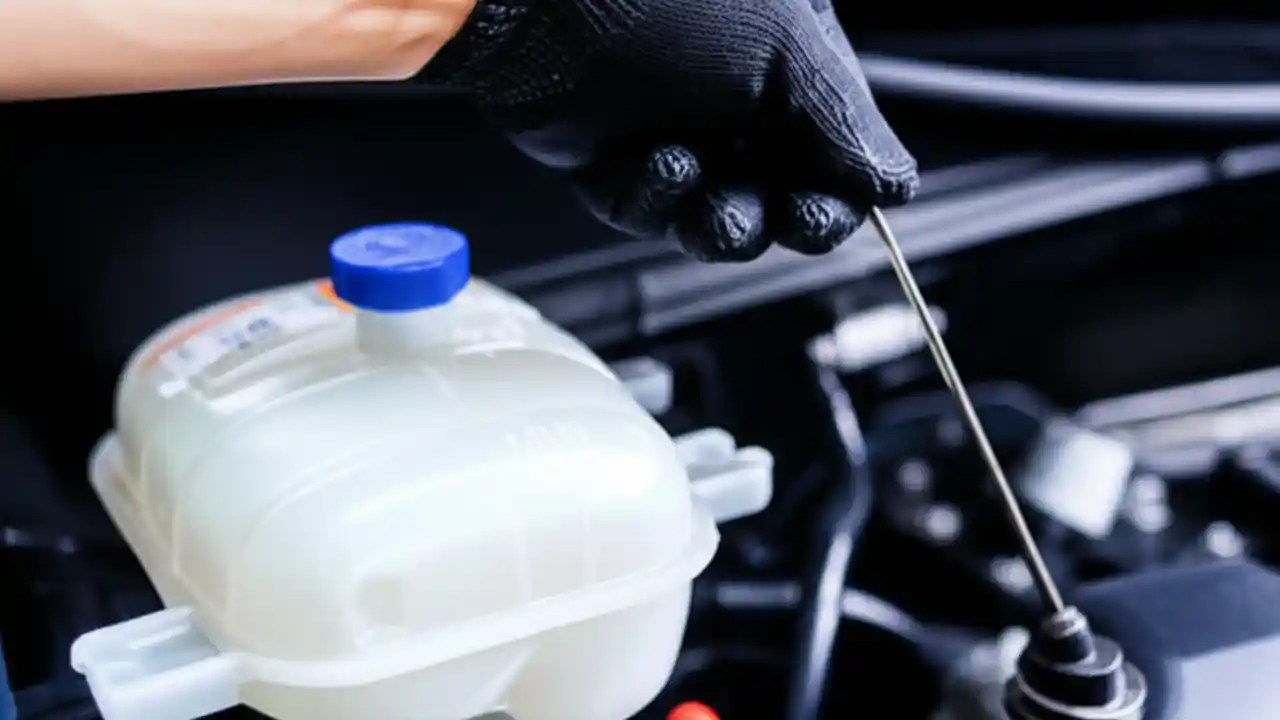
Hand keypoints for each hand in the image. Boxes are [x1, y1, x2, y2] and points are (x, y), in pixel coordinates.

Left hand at [423, 0, 917, 261]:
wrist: (533, 0)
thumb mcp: (781, 50)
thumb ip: (844, 123)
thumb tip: (897, 182)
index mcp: (790, 64)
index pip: (837, 156)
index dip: (835, 199)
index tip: (820, 213)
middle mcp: (735, 100)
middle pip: (778, 200)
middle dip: (775, 218)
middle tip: (774, 213)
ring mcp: (674, 130)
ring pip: (713, 218)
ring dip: (716, 219)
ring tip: (701, 188)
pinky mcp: (613, 159)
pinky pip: (646, 211)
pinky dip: (652, 199)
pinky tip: (652, 161)